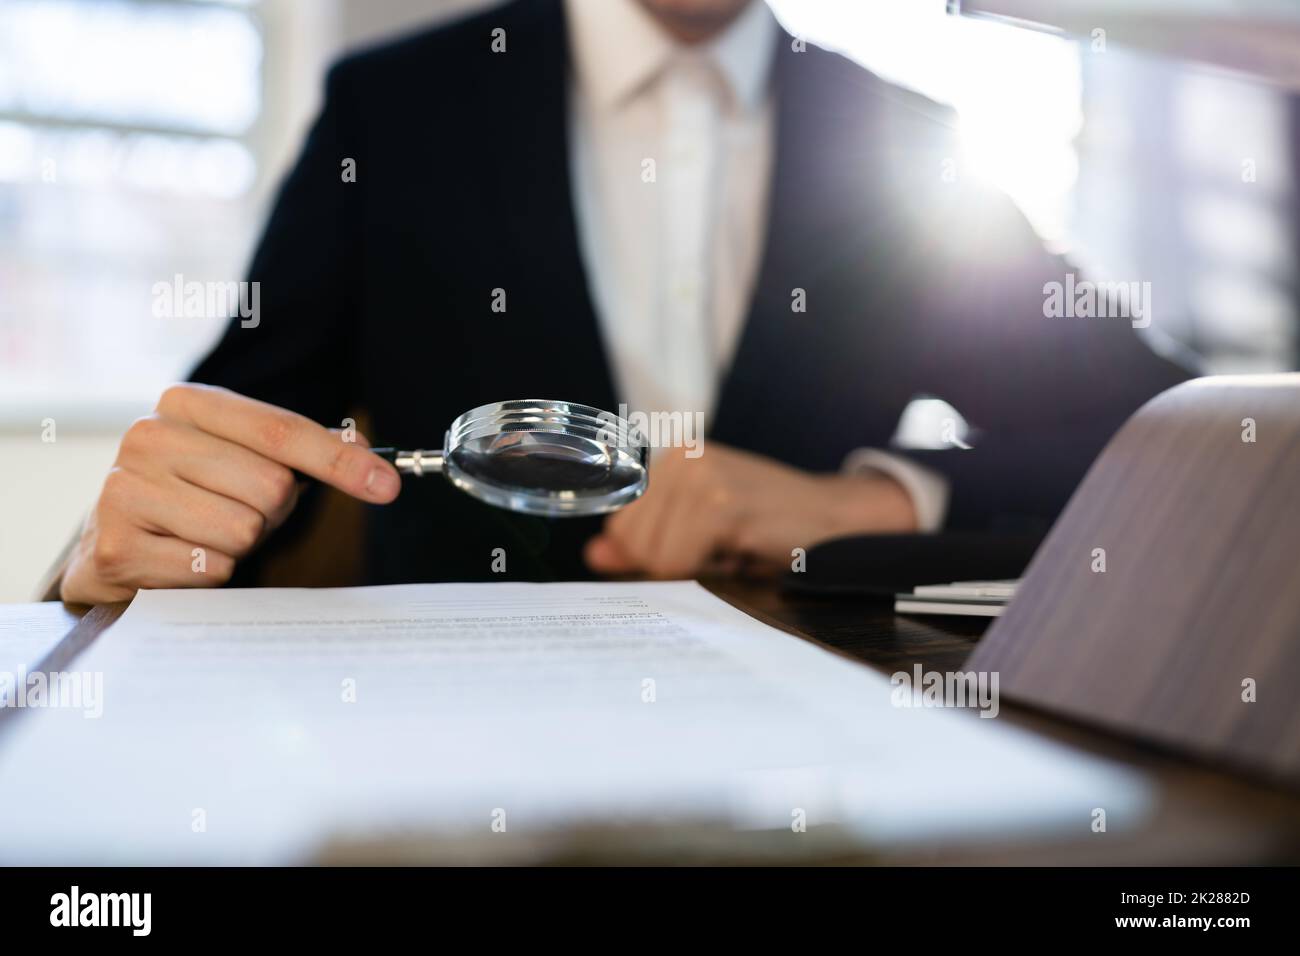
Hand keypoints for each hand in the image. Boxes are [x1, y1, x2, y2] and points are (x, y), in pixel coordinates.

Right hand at [60, 384, 401, 603]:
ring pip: (244, 529)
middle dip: (271, 513)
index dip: (341, 461)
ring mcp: (125, 489)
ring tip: (206, 534)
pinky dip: (210, 573)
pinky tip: (181, 559)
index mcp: (186, 403)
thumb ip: (305, 451)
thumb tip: (374, 462)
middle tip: (239, 512)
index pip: (282, 430)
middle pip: (270, 486)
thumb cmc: (196, 497)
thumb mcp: (245, 458)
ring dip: (240, 544)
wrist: (117, 543)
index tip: (388, 486)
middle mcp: (149, 436)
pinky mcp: (118, 545)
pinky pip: (211, 567)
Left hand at [583, 443, 917, 578]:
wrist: (834, 518)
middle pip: (633, 544)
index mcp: (671, 459)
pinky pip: (679, 563)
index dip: (653, 556)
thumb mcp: (699, 531)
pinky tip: (740, 553)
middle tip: (721, 548)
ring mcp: (701, 477)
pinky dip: (708, 573)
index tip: (701, 548)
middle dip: (672, 565)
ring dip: (695, 571)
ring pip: (654, 558)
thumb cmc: (768, 526)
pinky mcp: (721, 504)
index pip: (621, 527)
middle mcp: (681, 458)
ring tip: (732, 548)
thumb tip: (595, 554)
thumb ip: (644, 542)